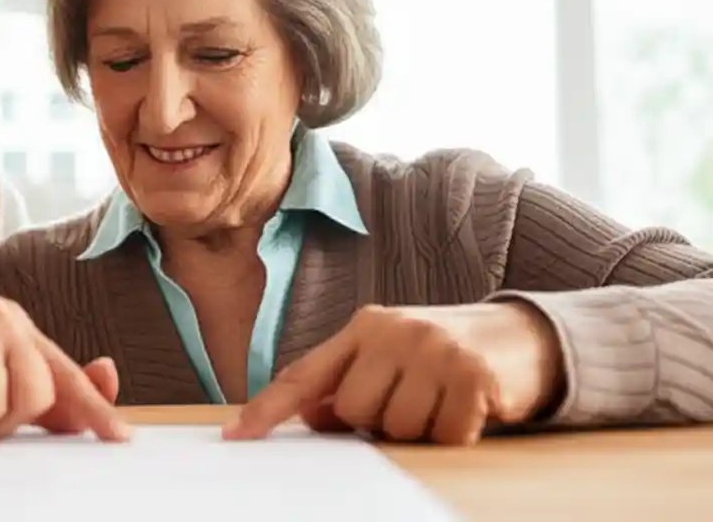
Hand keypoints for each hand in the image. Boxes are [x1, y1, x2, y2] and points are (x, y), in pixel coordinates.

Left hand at [223, 302, 563, 444]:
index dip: (268, 407)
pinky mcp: (473, 375)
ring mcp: (435, 351)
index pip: (305, 373)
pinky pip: (444, 436)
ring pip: (398, 428)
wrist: (525, 334)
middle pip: (355, 410)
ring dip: (420, 429)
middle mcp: (396, 331)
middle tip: (413, 398)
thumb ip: (349, 380)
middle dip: (379, 420)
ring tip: (441, 399)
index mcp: (366, 326)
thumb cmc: (445, 352)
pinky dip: (456, 433)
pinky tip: (469, 407)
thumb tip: (310, 417)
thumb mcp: (391, 357)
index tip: (237, 436)